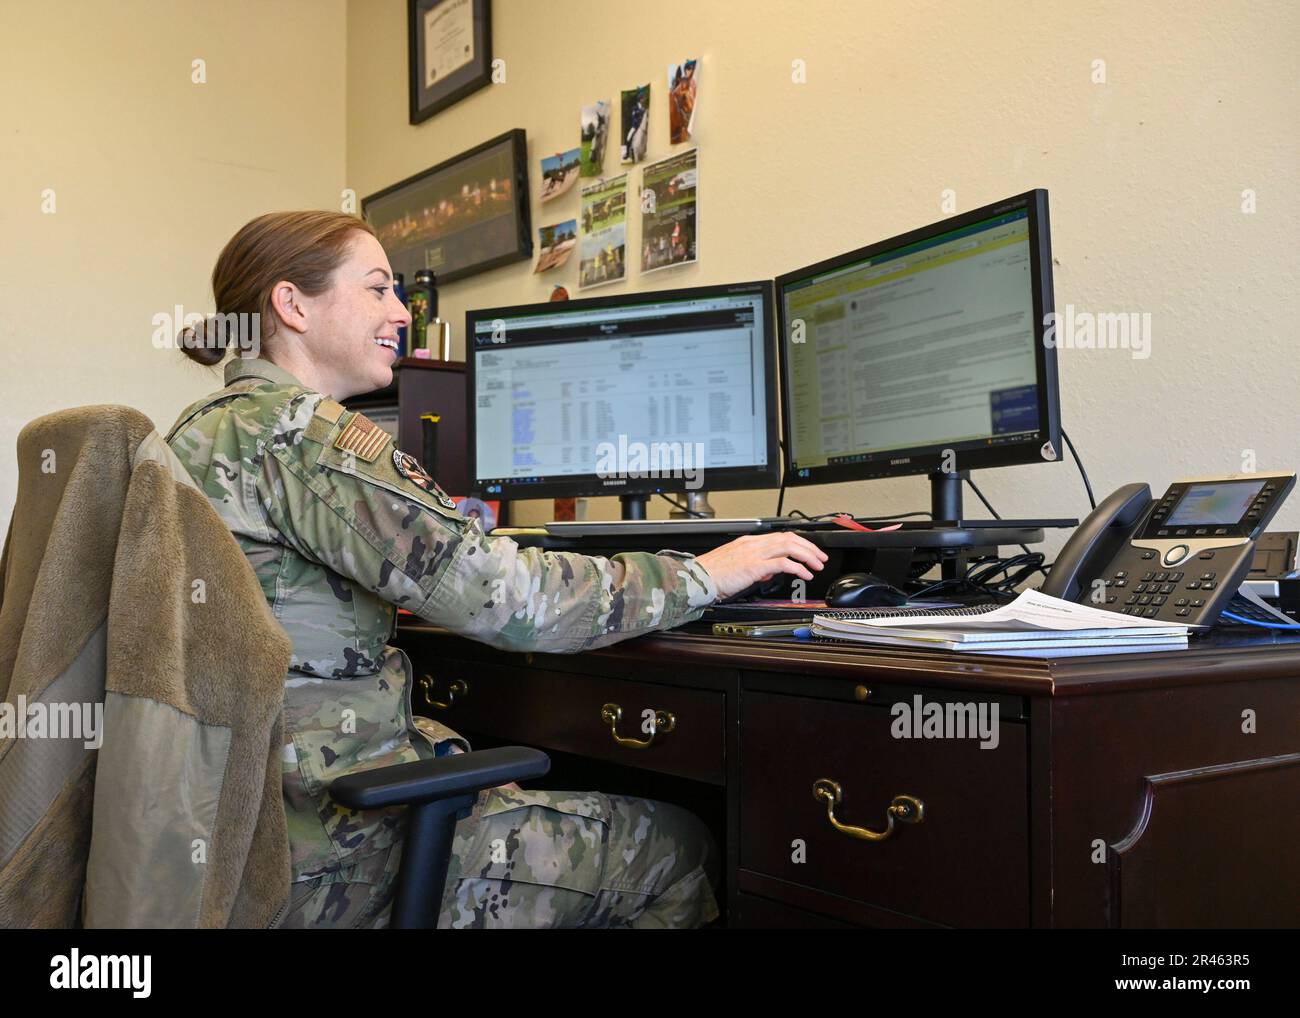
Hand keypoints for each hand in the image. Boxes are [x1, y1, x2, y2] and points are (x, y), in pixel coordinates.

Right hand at [694, 533, 828, 599]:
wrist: (698, 579)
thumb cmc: (712, 575)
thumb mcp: (737, 567)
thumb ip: (756, 567)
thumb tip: (770, 571)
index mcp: (749, 542)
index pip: (781, 536)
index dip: (799, 543)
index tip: (809, 551)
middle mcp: (753, 544)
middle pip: (789, 538)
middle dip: (809, 547)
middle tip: (820, 558)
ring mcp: (754, 553)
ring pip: (789, 546)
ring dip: (808, 555)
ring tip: (817, 565)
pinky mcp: (754, 566)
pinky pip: (784, 563)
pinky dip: (798, 567)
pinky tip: (805, 574)